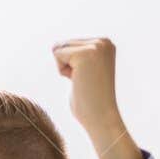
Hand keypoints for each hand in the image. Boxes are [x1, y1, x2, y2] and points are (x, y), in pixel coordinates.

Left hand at [52, 37, 141, 158]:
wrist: (101, 118)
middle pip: (63, 44)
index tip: (87, 79)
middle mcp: (103, 41)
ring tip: (82, 82)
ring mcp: (96, 46)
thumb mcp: (85, 70)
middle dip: (67, 66)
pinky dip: (62, 72)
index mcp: (105, 43)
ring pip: (59, 48)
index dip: (71, 66)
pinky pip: (57, 54)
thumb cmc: (90, 100)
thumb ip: (75, 56)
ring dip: (64, 69)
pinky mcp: (85, 54)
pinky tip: (78, 81)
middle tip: (84, 82)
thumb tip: (54, 46)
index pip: (69, 44)